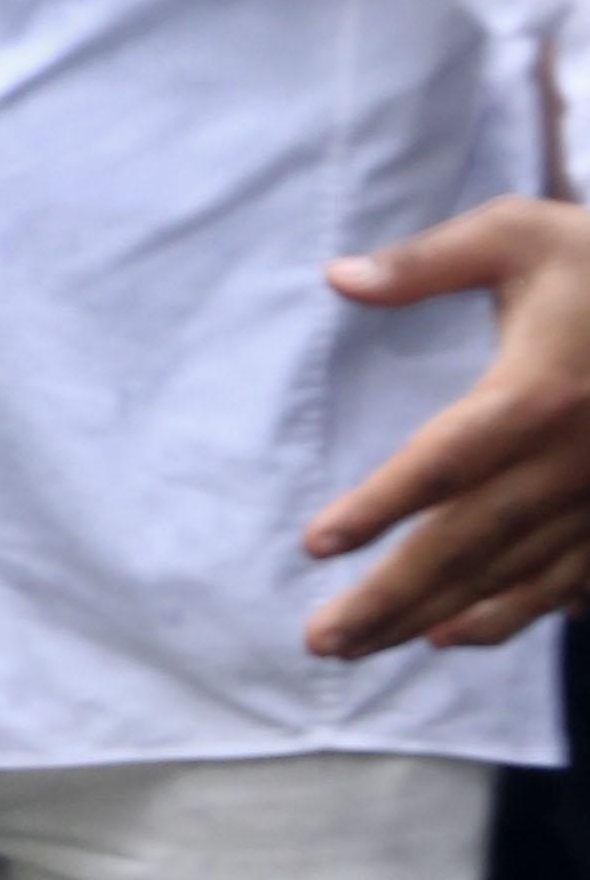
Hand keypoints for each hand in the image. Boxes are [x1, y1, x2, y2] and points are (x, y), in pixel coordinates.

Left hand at [304, 196, 589, 655]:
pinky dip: (509, 617)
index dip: (379, 507)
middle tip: (321, 639)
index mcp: (537, 391)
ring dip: (431, 616)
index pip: (443, 462)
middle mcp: (570, 460)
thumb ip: (428, 261)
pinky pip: (566, 583)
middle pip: (468, 542)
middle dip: (391, 596)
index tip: (315, 545)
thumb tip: (337, 276)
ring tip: (358, 647)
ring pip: (509, 575)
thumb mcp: (519, 233)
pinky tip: (453, 638)